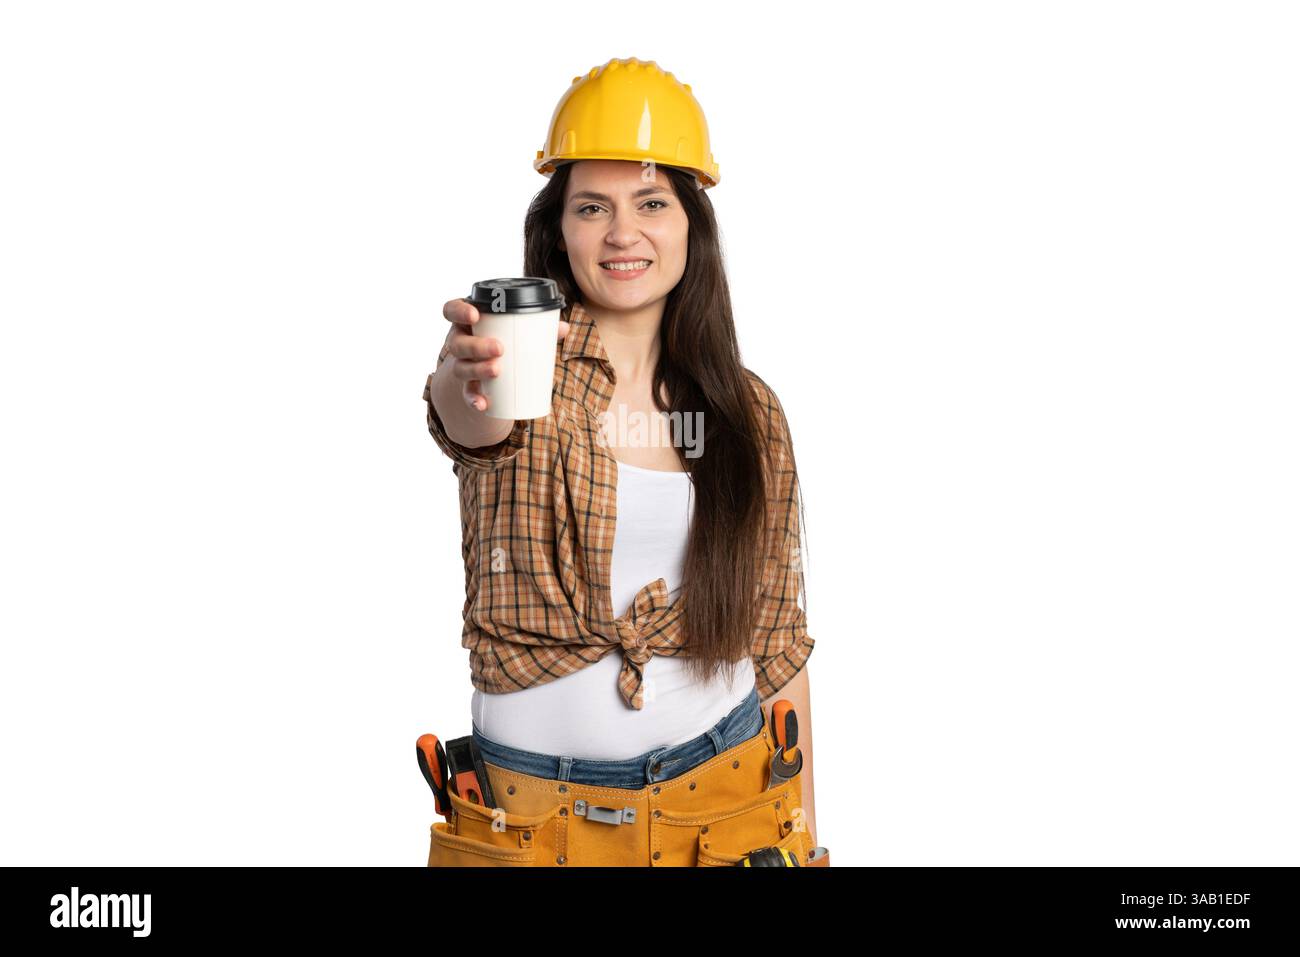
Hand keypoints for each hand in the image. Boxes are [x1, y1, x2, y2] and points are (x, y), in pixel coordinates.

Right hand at [440, 297, 569, 412]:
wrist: (491, 372)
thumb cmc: (505, 341)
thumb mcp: (516, 332)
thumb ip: (538, 328)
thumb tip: (564, 328)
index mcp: (467, 322)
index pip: (452, 310)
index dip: (459, 311)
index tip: (475, 315)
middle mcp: (459, 343)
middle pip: (457, 343)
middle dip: (476, 345)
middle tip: (499, 348)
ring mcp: (461, 365)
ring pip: (461, 368)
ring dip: (477, 369)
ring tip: (497, 370)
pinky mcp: (468, 387)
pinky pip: (467, 393)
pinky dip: (474, 399)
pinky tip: (483, 403)